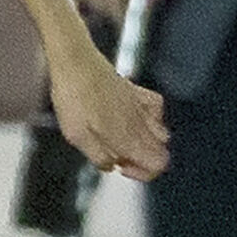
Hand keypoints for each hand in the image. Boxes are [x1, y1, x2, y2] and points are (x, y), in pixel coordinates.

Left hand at [47, 35, 168, 181]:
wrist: (74, 62)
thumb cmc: (73, 98)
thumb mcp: (76, 137)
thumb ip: (98, 156)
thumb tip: (112, 165)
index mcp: (127, 137)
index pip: (159, 165)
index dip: (143, 173)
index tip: (122, 166)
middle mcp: (140, 123)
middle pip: (163, 152)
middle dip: (144, 160)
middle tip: (119, 154)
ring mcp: (141, 105)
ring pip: (162, 133)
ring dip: (147, 141)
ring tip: (123, 138)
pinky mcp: (137, 91)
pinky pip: (157, 109)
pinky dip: (150, 118)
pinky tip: (133, 118)